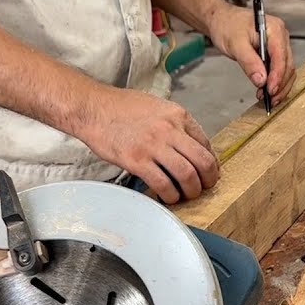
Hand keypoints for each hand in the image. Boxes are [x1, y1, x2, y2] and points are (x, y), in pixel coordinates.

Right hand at [76, 86, 217, 204]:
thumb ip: (175, 124)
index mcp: (177, 115)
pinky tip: (167, 197)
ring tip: (187, 195)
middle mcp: (170, 129)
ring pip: (187, 175)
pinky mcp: (137, 160)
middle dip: (209, 180)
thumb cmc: (121, 107)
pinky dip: (169, 195)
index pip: (206, 143)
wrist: (93, 108)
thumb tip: (189, 146)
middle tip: (204, 188)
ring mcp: (153, 145)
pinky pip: (163, 184)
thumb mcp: (157, 107)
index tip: (207, 172)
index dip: (211, 163)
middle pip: (203, 162)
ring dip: (191, 191)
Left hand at [206, 4, 296, 106]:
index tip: (270, 90)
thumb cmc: (228, 26)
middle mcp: (281, 36)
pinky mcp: (275, 53)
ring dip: (280, 86)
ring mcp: (279, 45)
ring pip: (287, 70)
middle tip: (270, 100)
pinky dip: (276, 82)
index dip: (277, 76)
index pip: (280, 56)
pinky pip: (280, 69)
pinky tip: (267, 91)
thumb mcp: (235, 44)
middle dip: (280, 84)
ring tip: (268, 99)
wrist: (222, 20)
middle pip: (288, 65)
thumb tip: (261, 80)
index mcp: (274, 29)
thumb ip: (249, 62)